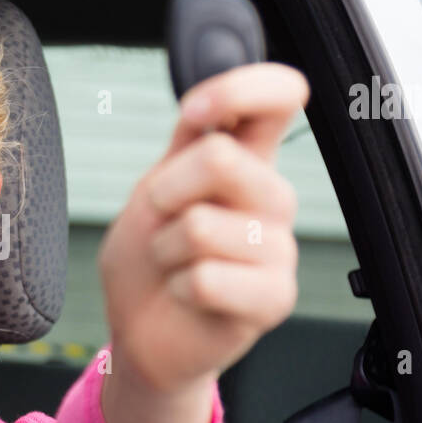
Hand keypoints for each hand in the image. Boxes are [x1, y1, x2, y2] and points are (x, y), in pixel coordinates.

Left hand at [99, 63, 306, 422]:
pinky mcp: (274, 299)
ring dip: (165, 249)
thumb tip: (206, 99)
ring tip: (174, 264)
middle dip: (167, 191)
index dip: (239, 89)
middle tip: (162, 220)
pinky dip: (177, 287)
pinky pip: (207, 278)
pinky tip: (186, 295)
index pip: (280, 96)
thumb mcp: (156, 187)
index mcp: (248, 162)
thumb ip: (186, 142)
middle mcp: (271, 201)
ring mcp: (279, 251)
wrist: (141, 333)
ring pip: (203, 225)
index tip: (194, 112)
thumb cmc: (149, 262)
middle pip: (223, 158)